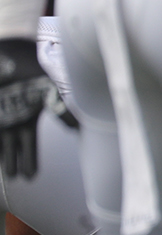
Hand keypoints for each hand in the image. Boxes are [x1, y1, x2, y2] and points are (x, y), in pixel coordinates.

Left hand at [0, 37, 53, 178]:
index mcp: (28, 115)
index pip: (30, 143)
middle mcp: (12, 118)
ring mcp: (1, 115)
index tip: (31, 176)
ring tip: (8, 175)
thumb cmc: (29, 71)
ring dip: (4, 158)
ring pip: (2, 143)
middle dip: (16, 162)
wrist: (9, 55)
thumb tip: (80, 129)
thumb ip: (63, 110)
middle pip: (14, 146)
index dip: (30, 159)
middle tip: (20, 179)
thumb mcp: (50, 92)